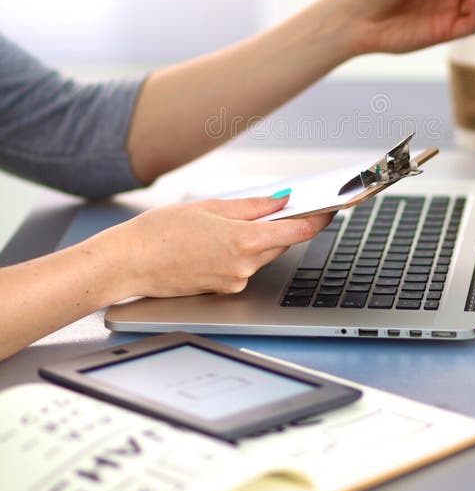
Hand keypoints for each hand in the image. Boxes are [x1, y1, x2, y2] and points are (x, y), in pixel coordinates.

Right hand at [104, 195, 331, 298]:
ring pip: (262, 255)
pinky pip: (244, 267)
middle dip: (285, 225)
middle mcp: (244, 267)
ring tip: (234, 220)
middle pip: (281, 243)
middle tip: (285, 205)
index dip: (318, 219)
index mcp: (243, 241)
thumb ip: (252, 206)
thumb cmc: (160, 232)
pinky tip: (220, 240)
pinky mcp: (223, 290)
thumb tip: (281, 201)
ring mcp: (234, 282)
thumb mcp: (209, 206)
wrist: (129, 264)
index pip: (297, 231)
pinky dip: (242, 252)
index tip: (330, 208)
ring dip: (260, 238)